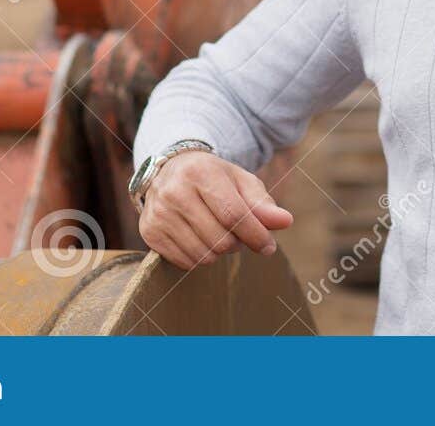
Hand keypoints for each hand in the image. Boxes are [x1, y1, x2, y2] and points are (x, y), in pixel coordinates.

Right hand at [137, 150, 294, 270]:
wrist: (170, 172)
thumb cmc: (213, 178)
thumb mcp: (240, 182)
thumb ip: (263, 203)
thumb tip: (285, 222)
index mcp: (201, 171)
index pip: (234, 214)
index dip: (256, 235)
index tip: (269, 247)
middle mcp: (175, 191)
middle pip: (220, 239)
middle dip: (238, 243)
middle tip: (238, 233)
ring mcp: (158, 213)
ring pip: (203, 255)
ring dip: (220, 252)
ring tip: (219, 233)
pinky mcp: (149, 232)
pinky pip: (186, 262)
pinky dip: (201, 257)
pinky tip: (201, 239)